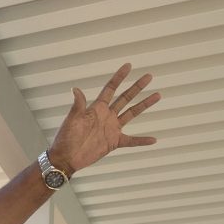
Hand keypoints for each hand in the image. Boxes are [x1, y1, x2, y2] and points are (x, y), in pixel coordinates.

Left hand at [46, 64, 160, 175]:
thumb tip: (75, 89)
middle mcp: (107, 116)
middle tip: (149, 76)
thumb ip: (78, 105)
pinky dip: (142, 141)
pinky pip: (131, 141)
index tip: (128, 66)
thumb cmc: (66, 137)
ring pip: (132, 114)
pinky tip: (154, 140)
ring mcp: (112, 128)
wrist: (66, 158)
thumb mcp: (72, 120)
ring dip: (144, 105)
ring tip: (157, 95)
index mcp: (97, 108)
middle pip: (125, 98)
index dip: (119, 77)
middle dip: (137, 87)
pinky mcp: (114, 142)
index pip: (110, 89)